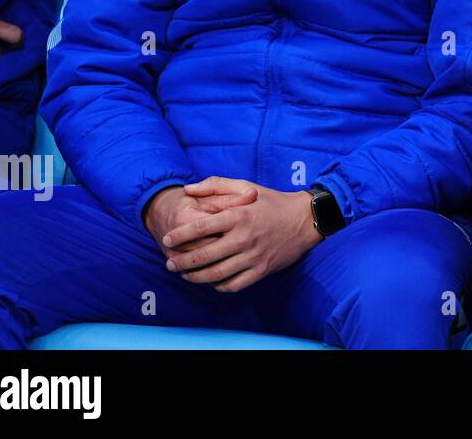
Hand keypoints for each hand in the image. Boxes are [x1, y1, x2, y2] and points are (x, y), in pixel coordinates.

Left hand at [160, 177, 322, 292]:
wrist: (305, 219)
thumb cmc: (272, 201)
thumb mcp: (246, 186)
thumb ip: (216, 185)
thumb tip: (188, 189)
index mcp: (238, 215)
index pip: (199, 228)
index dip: (179, 236)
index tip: (167, 240)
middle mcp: (244, 237)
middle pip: (204, 256)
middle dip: (181, 262)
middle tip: (170, 263)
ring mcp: (253, 256)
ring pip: (216, 274)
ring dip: (195, 277)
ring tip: (185, 275)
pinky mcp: (262, 270)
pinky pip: (234, 285)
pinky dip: (218, 286)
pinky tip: (211, 282)